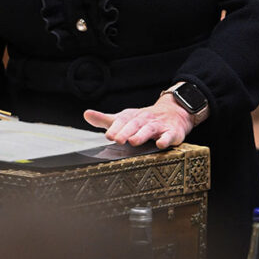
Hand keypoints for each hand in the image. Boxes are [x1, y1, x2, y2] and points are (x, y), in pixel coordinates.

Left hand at [83, 92, 198, 149]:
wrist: (173, 113)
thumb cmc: (143, 120)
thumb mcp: (125, 118)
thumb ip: (106, 119)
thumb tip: (86, 114)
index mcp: (133, 116)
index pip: (123, 119)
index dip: (116, 127)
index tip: (108, 135)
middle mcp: (145, 119)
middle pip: (135, 124)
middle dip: (126, 131)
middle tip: (117, 140)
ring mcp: (159, 125)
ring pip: (150, 129)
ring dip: (142, 135)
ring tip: (133, 141)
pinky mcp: (172, 132)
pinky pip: (169, 135)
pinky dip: (165, 139)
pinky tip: (160, 144)